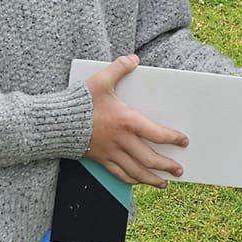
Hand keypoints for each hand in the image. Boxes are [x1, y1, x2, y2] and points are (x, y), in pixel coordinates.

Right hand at [86, 54, 188, 185]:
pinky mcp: (100, 159)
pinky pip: (119, 174)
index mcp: (126, 121)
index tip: (184, 141)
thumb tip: (134, 58)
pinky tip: (138, 181)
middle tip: (179, 170)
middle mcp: (121, 140)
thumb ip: (119, 67)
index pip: (156, 133)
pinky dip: (131, 179)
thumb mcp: (100, 80)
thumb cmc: (80, 101)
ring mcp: (111, 153)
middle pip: (149, 158)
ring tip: (164, 183)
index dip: (172, 138)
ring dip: (151, 179)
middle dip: (166, 166)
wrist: (57, 122)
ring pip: (135, 171)